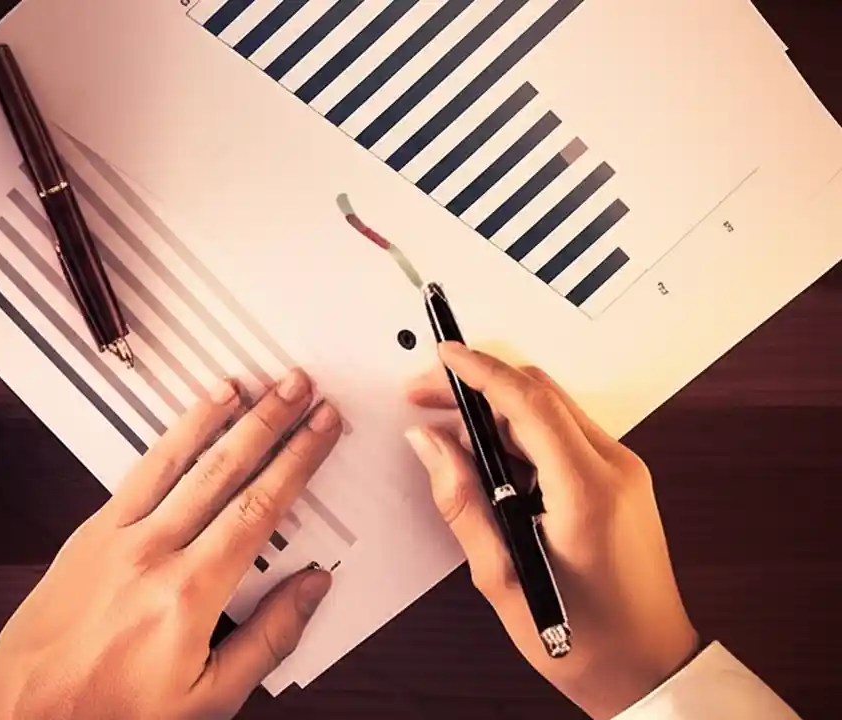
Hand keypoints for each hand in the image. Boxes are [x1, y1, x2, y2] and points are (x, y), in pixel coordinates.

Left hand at [0, 370, 341, 719]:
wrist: (27, 714)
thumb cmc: (112, 712)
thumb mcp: (209, 697)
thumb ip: (268, 637)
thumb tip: (309, 588)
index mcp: (190, 593)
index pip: (260, 507)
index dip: (297, 460)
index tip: (319, 429)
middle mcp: (152, 553)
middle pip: (223, 470)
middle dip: (268, 422)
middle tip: (296, 387)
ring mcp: (115, 537)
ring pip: (174, 460)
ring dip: (214, 417)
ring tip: (245, 386)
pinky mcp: (87, 535)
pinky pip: (133, 475)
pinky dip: (165, 443)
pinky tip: (183, 429)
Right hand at [406, 343, 698, 718]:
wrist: (648, 667)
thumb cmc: (584, 638)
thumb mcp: (502, 577)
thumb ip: (462, 501)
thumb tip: (429, 444)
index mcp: (586, 493)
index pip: (528, 403)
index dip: (479, 371)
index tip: (441, 358)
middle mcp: (614, 469)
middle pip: (540, 393)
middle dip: (478, 383)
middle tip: (424, 398)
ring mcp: (624, 470)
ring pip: (551, 408)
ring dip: (496, 409)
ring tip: (449, 439)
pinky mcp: (620, 479)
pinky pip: (563, 433)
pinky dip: (521, 432)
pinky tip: (489, 460)